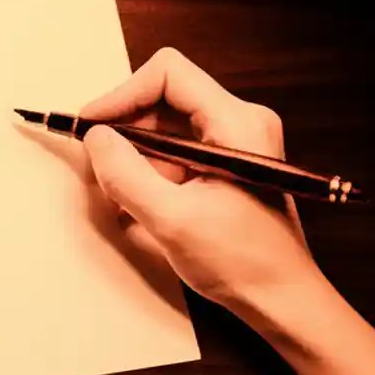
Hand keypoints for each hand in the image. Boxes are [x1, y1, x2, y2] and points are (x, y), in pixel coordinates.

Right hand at [81, 48, 321, 312]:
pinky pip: (175, 150)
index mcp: (237, 123)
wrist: (283, 300)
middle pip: (162, 98)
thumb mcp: (171, 220)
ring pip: (164, 126)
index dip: (121, 95)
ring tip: (126, 199)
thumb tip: (94, 137)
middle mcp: (240, 122)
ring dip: (136, 157)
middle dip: (126, 131)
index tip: (91, 126)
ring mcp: (235, 141)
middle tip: (101, 167)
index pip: (167, 74)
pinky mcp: (226, 162)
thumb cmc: (242, 263)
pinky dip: (152, 172)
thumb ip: (126, 175)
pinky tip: (146, 207)